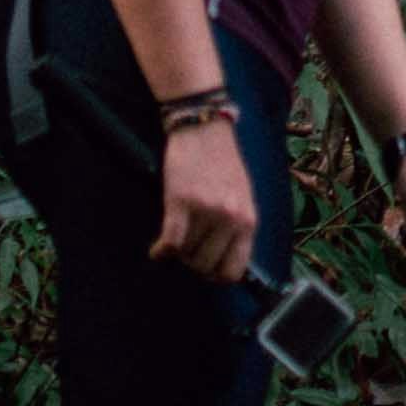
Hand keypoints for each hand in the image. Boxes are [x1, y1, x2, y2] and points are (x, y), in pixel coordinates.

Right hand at [155, 113, 260, 283]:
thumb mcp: (242, 197)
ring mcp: (206, 211)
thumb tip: (225, 263)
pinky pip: (170, 242)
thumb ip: (238, 228)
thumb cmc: (223, 164)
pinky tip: (157, 251)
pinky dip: (160, 251)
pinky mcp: (180, 202)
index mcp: (249, 219)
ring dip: (178, 251)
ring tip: (177, 238)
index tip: (206, 271)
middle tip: (187, 251)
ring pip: (186, 254)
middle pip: (206, 266)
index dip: (216, 276)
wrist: (204, 130)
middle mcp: (230, 218)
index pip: (234, 269)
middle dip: (193, 264)